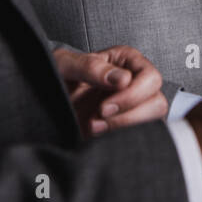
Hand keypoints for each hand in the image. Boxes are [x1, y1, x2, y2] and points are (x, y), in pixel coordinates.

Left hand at [52, 45, 166, 137]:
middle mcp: (134, 83)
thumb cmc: (55, 76)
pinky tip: (100, 137)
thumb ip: (91, 66)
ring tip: (95, 127)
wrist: (44, 101)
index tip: (104, 106)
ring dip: (124, 129)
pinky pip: (140, 137)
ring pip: (152, 122)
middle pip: (157, 101)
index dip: (132, 94)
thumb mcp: (65, 65)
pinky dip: (122, 140)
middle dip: (128, 115)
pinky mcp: (126, 127)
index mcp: (125, 62)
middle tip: (98, 117)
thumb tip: (122, 79)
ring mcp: (132, 107)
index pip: (150, 77)